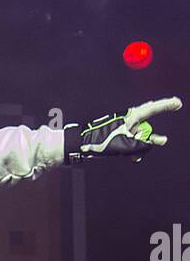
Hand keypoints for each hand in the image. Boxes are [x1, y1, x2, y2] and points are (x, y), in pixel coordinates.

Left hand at [66, 96, 182, 161]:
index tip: (178, 103)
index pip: (152, 109)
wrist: (83, 145)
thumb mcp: (126, 144)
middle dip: (146, 139)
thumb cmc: (102, 141)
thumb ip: (145, 143)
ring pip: (140, 138)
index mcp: (131, 116)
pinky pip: (133, 142)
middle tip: (137, 145)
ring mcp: (125, 127)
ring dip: (137, 148)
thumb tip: (161, 140)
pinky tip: (128, 156)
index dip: (166, 106)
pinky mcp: (121, 134)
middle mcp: (129, 119)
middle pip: (147, 127)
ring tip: (126, 154)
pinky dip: (133, 149)